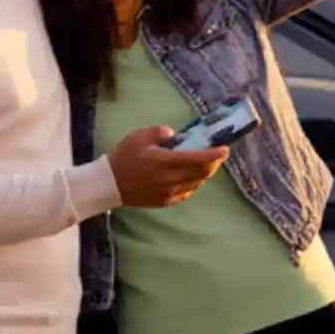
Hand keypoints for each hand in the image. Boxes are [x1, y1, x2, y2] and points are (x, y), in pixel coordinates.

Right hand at [106, 126, 228, 206]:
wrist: (109, 185)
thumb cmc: (124, 158)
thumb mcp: (141, 136)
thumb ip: (161, 132)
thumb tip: (175, 136)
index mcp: (167, 162)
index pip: (200, 159)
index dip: (216, 154)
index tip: (225, 148)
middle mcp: (173, 180)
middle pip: (203, 173)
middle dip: (214, 163)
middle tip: (217, 154)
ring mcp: (170, 193)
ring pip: (197, 183)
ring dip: (204, 173)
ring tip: (204, 163)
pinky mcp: (166, 201)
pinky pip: (187, 192)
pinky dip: (194, 183)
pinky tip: (190, 176)